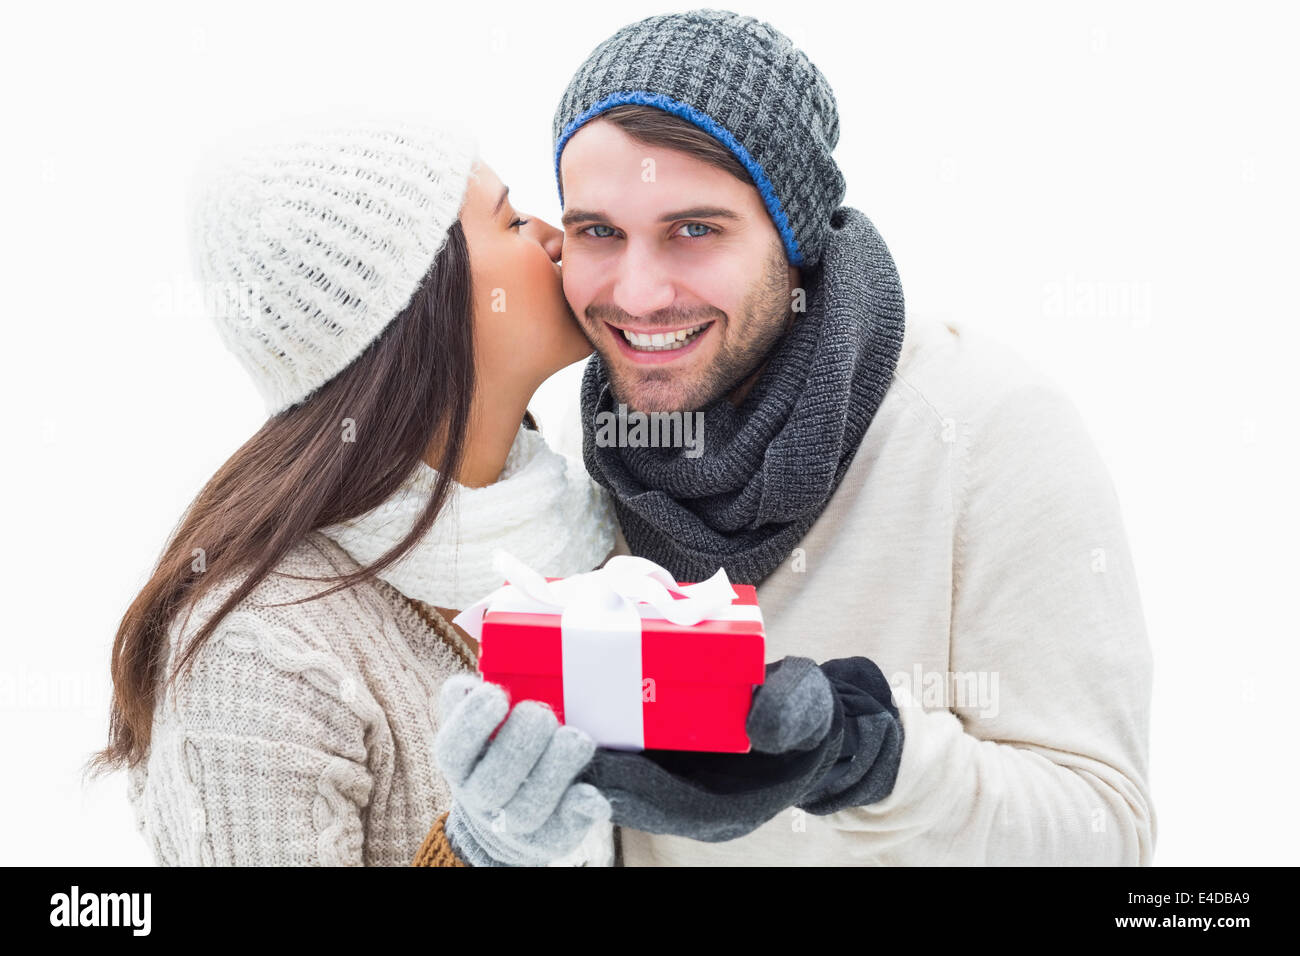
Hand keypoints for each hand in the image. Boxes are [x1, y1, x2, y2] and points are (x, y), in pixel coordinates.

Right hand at [434, 674, 610, 865]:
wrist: (506, 817)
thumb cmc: (496, 750)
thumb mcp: (474, 724)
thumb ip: (463, 699)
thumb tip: (464, 686)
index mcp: (459, 765)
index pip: (452, 749)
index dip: (473, 722)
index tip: (499, 696)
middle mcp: (480, 798)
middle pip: (491, 783)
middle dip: (523, 743)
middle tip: (541, 714)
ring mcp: (514, 821)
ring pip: (527, 808)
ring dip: (555, 769)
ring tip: (574, 737)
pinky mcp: (551, 834)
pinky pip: (563, 827)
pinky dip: (579, 807)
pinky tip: (588, 792)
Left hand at [576, 655, 904, 841]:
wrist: (808, 720)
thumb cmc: (811, 716)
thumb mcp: (809, 707)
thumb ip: (787, 711)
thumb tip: (760, 723)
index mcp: (725, 805)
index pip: (666, 804)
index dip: (628, 785)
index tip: (591, 764)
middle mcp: (690, 801)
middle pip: (628, 794)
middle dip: (587, 769)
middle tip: (548, 738)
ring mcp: (673, 781)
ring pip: (617, 773)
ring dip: (581, 750)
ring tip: (543, 717)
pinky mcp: (661, 758)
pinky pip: (621, 751)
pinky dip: (594, 730)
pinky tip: (562, 699)